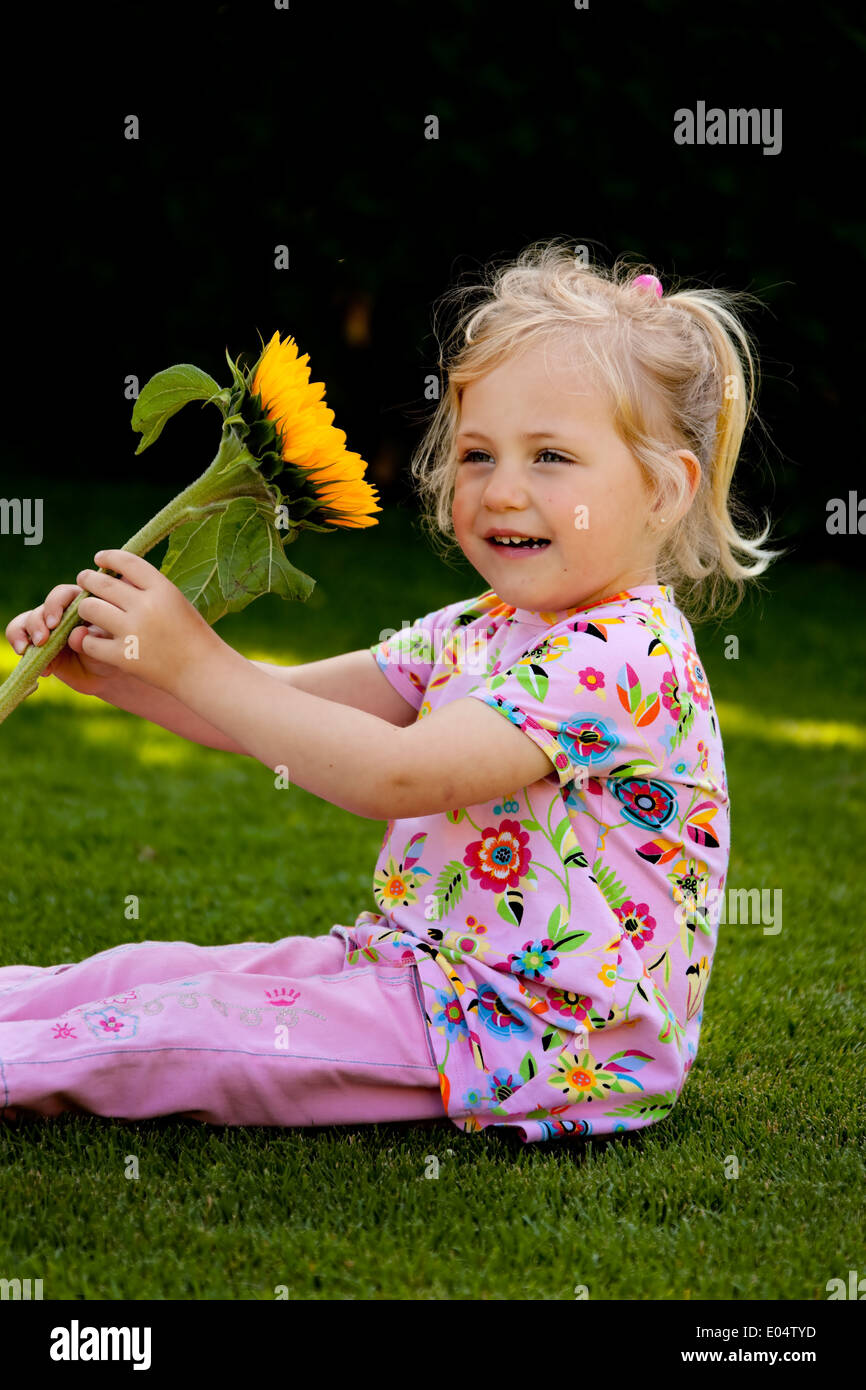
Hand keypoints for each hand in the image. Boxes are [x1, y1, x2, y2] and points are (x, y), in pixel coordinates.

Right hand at [5, 582, 117, 696]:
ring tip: (29, 649)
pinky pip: (19, 637)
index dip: (55, 605)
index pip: (63, 594)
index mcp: (82, 603)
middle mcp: (62, 612)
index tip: (54, 623)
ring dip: (25, 633)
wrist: (108, 673)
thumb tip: (76, 635)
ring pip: (27, 620)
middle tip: (42, 640)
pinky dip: (20, 646)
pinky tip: (41, 668)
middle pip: (43, 607)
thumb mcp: (111, 644)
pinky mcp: (37, 644)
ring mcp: (47, 627)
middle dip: (38, 622)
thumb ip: (97, 638)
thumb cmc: (115, 650)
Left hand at [75, 549, 223, 695]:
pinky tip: (92, 639)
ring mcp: (133, 632)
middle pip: (102, 583)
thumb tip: (114, 575)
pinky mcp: (124, 657)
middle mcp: (147, 607)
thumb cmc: (191, 634)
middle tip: (84, 579)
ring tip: (87, 610)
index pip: (127, 562)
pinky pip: (89, 641)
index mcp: (163, 589)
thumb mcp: (176, 602)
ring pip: (89, 608)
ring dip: (84, 608)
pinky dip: (87, 639)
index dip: (109, 557)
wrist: (203, 671)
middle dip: (87, 579)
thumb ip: (148, 588)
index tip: (100, 559)